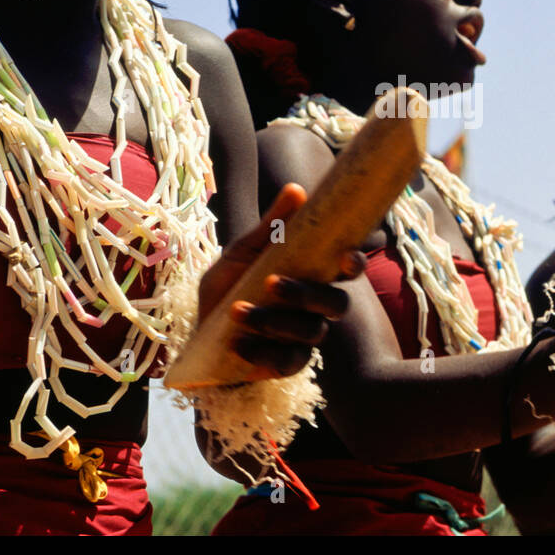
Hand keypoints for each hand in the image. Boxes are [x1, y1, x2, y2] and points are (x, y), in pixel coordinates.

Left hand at [197, 183, 365, 378]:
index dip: (354, 264)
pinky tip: (237, 344)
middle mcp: (316, 309)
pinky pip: (286, 362)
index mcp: (314, 276)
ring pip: (310, 333)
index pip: (348, 271)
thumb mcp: (242, 254)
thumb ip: (270, 228)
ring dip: (273, 321)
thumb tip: (297, 189)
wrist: (200, 334)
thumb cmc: (229, 287)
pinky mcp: (287, 365)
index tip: (345, 256)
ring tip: (237, 311)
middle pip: (337, 305)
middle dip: (306, 295)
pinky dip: (261, 352)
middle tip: (271, 283)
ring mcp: (305, 338)